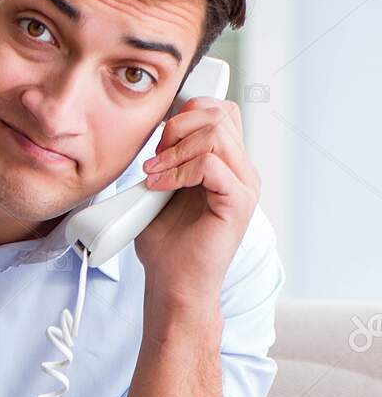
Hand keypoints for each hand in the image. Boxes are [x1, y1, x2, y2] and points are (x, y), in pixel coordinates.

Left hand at [135, 95, 258, 312]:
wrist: (174, 284)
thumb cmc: (166, 244)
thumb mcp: (159, 189)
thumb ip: (167, 158)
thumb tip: (155, 131)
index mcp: (226, 164)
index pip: (220, 112)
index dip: (185, 116)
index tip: (157, 144)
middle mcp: (241, 171)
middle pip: (221, 114)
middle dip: (178, 127)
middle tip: (155, 157)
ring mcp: (244, 186)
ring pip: (216, 134)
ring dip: (174, 150)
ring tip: (153, 174)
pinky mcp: (238, 202)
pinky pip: (211, 165)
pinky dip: (178, 171)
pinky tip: (158, 187)